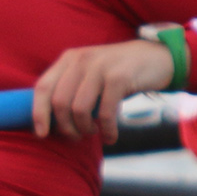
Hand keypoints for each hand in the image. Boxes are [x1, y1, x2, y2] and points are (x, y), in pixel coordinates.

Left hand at [33, 38, 175, 142]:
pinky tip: (111, 137)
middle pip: (59, 102)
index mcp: (68, 59)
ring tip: (93, 133)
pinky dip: (106, 130)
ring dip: (84, 129)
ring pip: (79, 109)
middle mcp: (81, 60)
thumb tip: (50, 120)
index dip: (39, 113)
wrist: (157, 58)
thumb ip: (71, 88)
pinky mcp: (119, 78)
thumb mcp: (90, 73)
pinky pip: (104, 113)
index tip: (41, 134)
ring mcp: (99, 67)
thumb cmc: (118, 73)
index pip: (43, 87)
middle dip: (65, 127)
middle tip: (76, 137)